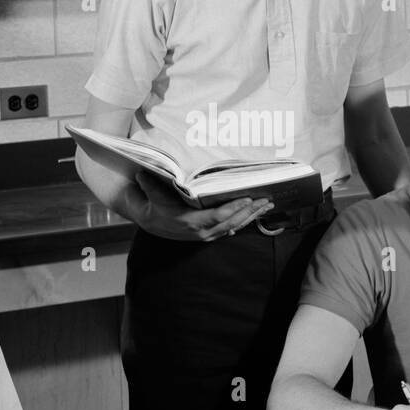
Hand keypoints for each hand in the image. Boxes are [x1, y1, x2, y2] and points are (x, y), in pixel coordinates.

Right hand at [132, 172, 272, 240]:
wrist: (150, 223)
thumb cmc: (153, 207)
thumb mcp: (151, 196)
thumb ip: (151, 185)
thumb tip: (143, 173)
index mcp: (191, 223)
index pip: (217, 217)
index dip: (234, 209)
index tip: (248, 199)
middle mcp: (202, 232)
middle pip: (231, 223)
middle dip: (250, 211)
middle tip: (266, 200)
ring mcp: (207, 236)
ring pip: (234, 227)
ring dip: (251, 217)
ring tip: (266, 206)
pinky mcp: (209, 235)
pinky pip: (231, 229)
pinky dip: (244, 221)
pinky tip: (255, 215)